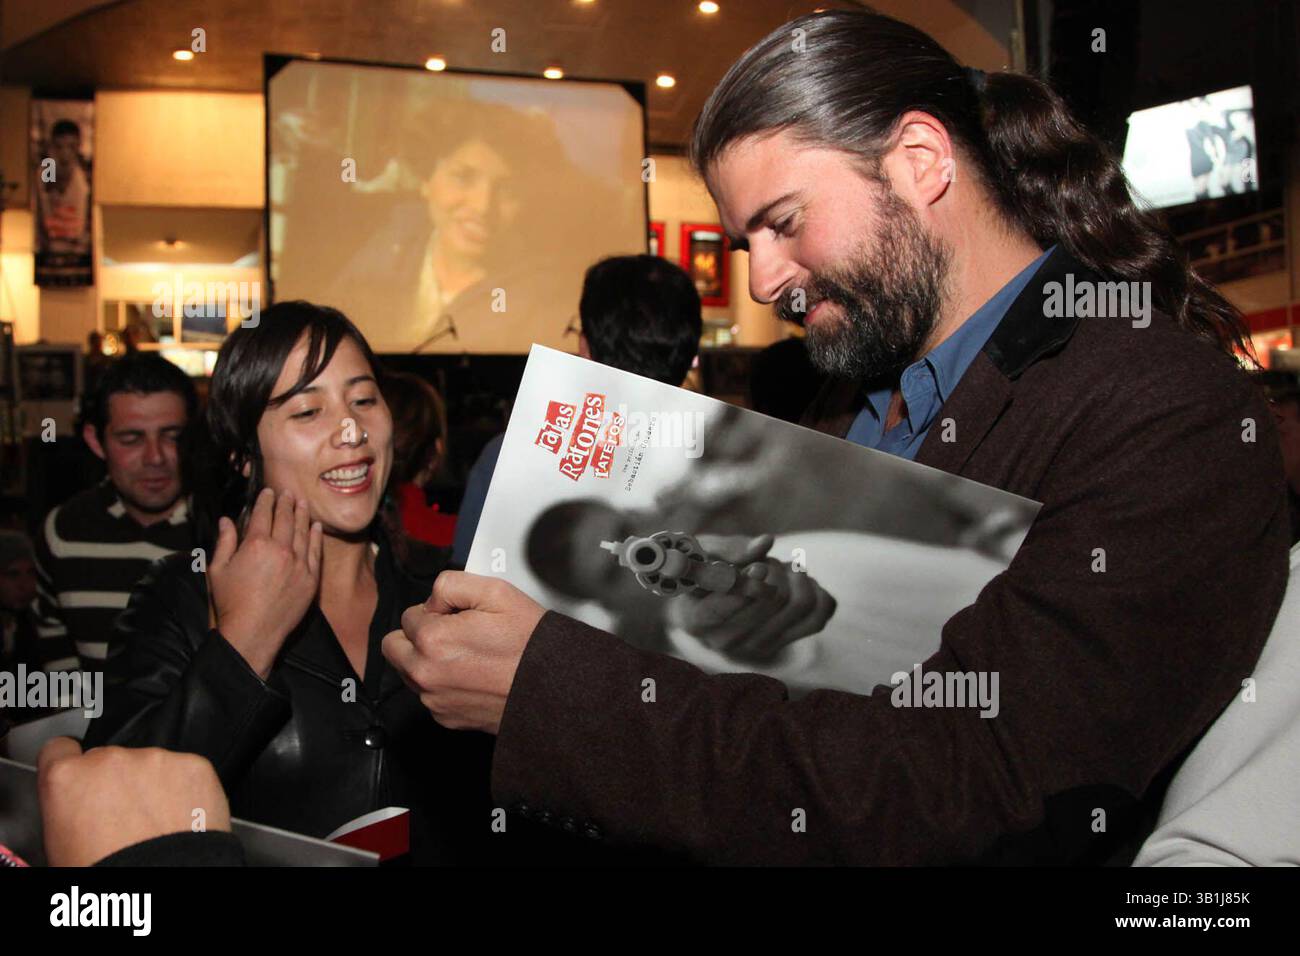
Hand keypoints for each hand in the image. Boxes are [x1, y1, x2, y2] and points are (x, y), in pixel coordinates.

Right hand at [38, 738, 230, 866]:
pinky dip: (186, 791)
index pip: (59, 751)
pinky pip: (185, 773)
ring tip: (156, 826)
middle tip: (123, 821)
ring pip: (150, 767)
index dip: (70, 767)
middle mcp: (110, 761)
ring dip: (152, 787)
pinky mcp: (193, 766)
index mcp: (67, 779)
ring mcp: (155, 760)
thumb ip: (67, 809)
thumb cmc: (110, 872)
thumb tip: (74, 810)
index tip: (78, 778)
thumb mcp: (62, 846)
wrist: (163, 878)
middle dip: (116, 784)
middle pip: (109, 761)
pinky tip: (181, 820)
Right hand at [209, 488, 322, 678]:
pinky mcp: (310, 578)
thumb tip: (226, 521)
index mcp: (256, 544)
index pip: (264, 514)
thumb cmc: (230, 602)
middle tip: (288, 492)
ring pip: (303, 532)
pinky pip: (315, 551)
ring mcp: (299, 564)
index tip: (268, 492)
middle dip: (286, 502)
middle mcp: (281, 550)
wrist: (253, 632)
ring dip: (302, 514)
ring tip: (302, 503)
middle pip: (286, 519)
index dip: (266, 500)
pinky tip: (315, 526)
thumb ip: (224, 542)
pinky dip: (315, 536)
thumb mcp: (218, 569)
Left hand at [382, 572, 544, 733]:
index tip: (459, 616)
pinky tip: (472, 676)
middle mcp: (425, 673)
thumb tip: (432, 601)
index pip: (409, 615)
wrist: (553, 689)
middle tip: (449, 633)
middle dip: (415, 636)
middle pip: (393, 647)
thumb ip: (451, 584)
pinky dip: (442, 684)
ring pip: (408, 672)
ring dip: (425, 661)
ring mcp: (434, 700)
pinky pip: (428, 695)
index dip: (435, 611)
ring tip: (465, 655)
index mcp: (432, 639)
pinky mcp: (446, 718)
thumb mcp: (496, 591)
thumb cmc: (529, 641)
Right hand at [667, 534, 836, 660]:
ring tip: (779, 570)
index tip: (761, 567)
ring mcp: (755, 647)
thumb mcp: (704, 550)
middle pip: (771, 599)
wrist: (717, 599)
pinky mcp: (783, 644)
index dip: (749, 586)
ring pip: (799, 604)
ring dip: (794, 575)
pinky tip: (797, 583)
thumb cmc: (706, 567)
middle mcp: (724, 641)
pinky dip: (816, 589)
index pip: (724, 609)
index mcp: (695, 620)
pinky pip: (820, 615)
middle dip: (773, 569)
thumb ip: (728, 547)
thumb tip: (766, 543)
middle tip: (764, 563)